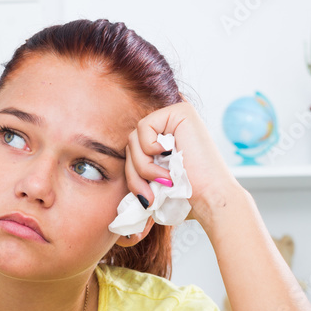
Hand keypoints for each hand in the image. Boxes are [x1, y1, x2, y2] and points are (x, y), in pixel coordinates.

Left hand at [123, 101, 242, 225]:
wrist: (210, 199)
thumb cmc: (186, 196)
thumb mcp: (152, 184)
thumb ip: (135, 173)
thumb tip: (101, 175)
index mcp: (164, 142)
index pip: (132, 153)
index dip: (134, 177)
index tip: (147, 199)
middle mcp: (169, 127)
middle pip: (130, 146)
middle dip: (135, 175)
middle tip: (149, 197)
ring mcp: (175, 116)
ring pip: (133, 139)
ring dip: (143, 166)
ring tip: (164, 180)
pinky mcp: (179, 112)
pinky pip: (143, 127)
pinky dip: (150, 149)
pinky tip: (169, 157)